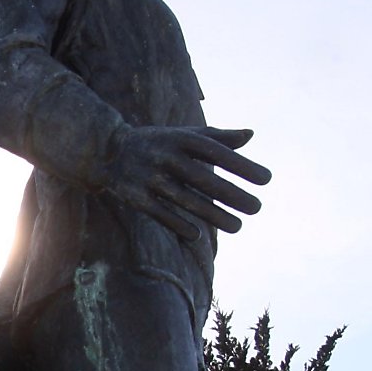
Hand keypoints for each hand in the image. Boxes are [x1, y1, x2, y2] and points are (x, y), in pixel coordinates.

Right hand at [101, 125, 270, 240]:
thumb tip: (251, 135)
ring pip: (185, 200)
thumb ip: (218, 137)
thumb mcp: (184, 135)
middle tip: (257, 208)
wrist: (105, 150)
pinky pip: (161, 214)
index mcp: (182, 139)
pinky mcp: (135, 197)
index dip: (242, 166)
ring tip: (238, 227)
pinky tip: (198, 235)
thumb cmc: (157, 143)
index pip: (217, 153)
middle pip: (204, 179)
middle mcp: (166, 157)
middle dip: (232, 195)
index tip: (266, 180)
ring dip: (213, 216)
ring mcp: (149, 178)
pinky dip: (179, 224)